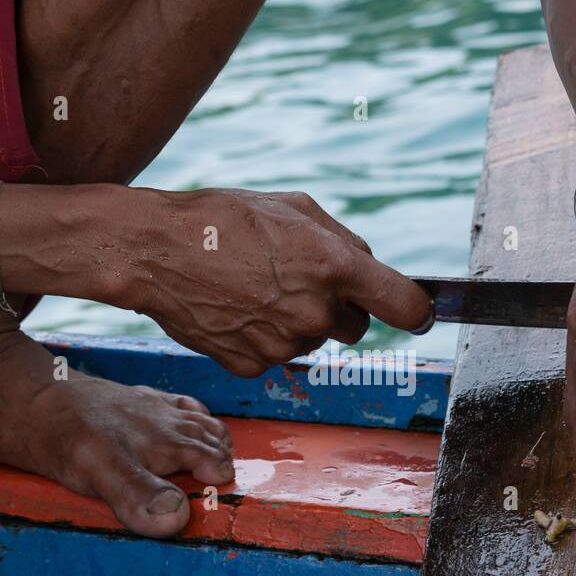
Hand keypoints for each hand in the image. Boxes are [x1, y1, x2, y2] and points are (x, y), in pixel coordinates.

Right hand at [104, 187, 433, 375]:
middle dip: (337, 307)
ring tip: (254, 287)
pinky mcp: (253, 365)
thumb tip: (373, 272)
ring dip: (296, 320)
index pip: (406, 307)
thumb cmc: (224, 221)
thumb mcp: (296, 209)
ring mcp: (283, 344)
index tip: (420, 314)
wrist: (155, 252)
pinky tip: (237, 308)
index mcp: (333, 267)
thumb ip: (345, 243)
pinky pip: (277, 355)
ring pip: (312, 340)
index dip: (417, 311)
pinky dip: (263, 338)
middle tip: (295, 278)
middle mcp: (314, 311)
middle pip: (354, 327)